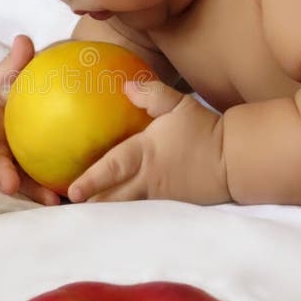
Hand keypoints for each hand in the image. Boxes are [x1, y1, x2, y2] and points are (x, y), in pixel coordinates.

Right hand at [0, 35, 61, 205]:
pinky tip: (74, 195)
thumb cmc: (7, 85)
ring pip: (19, 177)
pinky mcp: (27, 167)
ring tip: (53, 201)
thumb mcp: (8, 71)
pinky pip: (39, 177)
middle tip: (8, 185)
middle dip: (1, 174)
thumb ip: (16, 60)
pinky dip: (53, 188)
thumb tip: (24, 40)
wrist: (14, 101)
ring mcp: (10, 158)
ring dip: (32, 191)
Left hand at [67, 80, 230, 204]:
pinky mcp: (168, 206)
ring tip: (81, 215)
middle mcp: (147, 180)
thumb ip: (150, 94)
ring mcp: (157, 197)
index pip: (112, 169)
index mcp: (144, 154)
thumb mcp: (178, 104)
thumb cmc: (203, 130)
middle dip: (89, 205)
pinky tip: (111, 215)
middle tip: (66, 208)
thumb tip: (125, 85)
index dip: (91, 181)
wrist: (234, 159)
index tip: (72, 191)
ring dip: (103, 212)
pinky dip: (123, 214)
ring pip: (123, 209)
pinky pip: (140, 211)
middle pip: (111, 198)